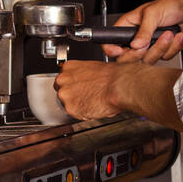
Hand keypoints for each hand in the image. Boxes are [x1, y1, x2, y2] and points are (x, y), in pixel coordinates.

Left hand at [53, 60, 182, 130]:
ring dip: (78, 105)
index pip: (63, 79)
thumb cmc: (114, 76)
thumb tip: (85, 82)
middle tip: (87, 96)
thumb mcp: (96, 68)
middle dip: (73, 95)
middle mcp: (63, 80)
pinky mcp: (71, 108)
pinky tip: (95, 107)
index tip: (80, 87)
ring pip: (67, 104)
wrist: (120, 85)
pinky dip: (84, 113)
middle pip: (62, 91)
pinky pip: (76, 114)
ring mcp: (65, 95)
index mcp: (69, 67)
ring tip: (93, 102)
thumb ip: (84, 76)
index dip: (73, 85)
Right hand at [101, 0, 182, 62]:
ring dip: (161, 46)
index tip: (119, 50)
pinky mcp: (164, 50)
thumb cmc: (172, 4)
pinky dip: (173, 47)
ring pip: (148, 59)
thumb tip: (135, 44)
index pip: (111, 41)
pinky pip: (165, 57)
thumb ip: (144, 30)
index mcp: (129, 24)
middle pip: (127, 57)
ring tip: (168, 33)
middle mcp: (137, 37)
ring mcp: (150, 45)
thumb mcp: (154, 12)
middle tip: (147, 43)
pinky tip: (177, 35)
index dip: (111, 48)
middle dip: (140, 51)